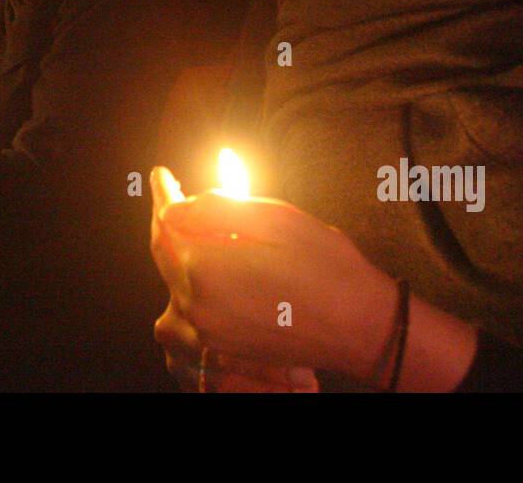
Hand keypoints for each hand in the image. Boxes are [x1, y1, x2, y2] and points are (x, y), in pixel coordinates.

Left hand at [149, 166, 393, 377]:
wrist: (362, 329)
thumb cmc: (326, 268)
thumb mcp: (275, 218)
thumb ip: (217, 207)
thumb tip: (178, 204)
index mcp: (205, 270)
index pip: (167, 222)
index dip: (163, 194)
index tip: (161, 174)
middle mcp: (196, 306)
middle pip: (165, 254)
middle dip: (168, 220)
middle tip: (171, 192)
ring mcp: (208, 332)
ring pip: (173, 284)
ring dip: (177, 255)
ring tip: (192, 231)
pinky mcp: (223, 347)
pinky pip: (188, 312)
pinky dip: (189, 286)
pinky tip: (209, 269)